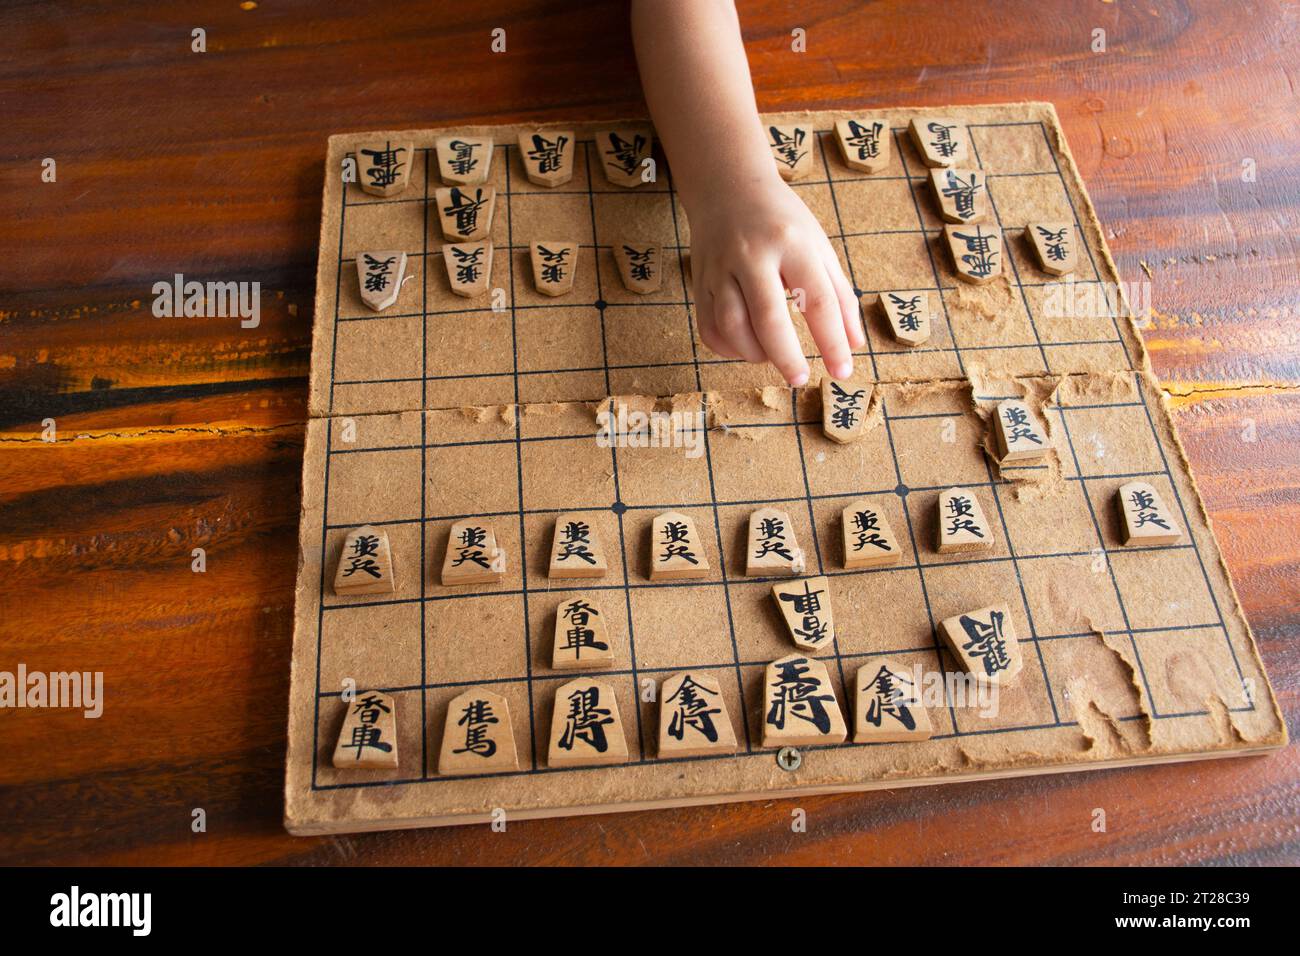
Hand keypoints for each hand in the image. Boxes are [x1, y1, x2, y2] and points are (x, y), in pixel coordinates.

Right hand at [688, 174, 864, 385]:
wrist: (728, 189)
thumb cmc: (782, 222)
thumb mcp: (819, 247)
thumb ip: (839, 296)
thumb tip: (853, 345)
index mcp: (792, 243)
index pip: (817, 301)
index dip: (832, 341)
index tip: (842, 370)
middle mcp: (753, 254)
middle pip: (768, 318)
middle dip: (787, 357)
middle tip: (800, 379)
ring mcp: (720, 268)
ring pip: (733, 326)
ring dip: (755, 354)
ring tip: (773, 357)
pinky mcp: (699, 281)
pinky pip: (710, 328)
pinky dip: (729, 349)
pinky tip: (747, 348)